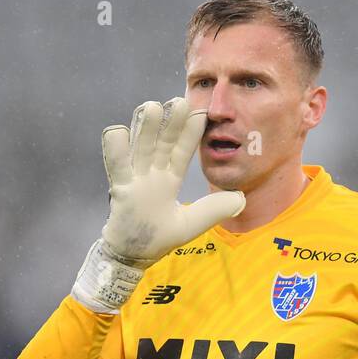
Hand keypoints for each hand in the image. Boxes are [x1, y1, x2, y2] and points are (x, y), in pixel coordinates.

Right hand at [99, 97, 245, 265]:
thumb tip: (242, 198)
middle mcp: (152, 174)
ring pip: (140, 147)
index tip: (200, 113)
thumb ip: (213, 210)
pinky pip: (116, 166)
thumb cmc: (158, 238)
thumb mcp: (191, 224)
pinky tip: (118, 131)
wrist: (133, 257)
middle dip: (170, 123)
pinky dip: (115, 149)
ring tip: (152, 107)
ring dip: (145, 128)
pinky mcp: (119, 189)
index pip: (181, 151)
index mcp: (169, 179)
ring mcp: (135, 179)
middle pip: (161, 143)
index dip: (190, 134)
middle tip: (179, 101)